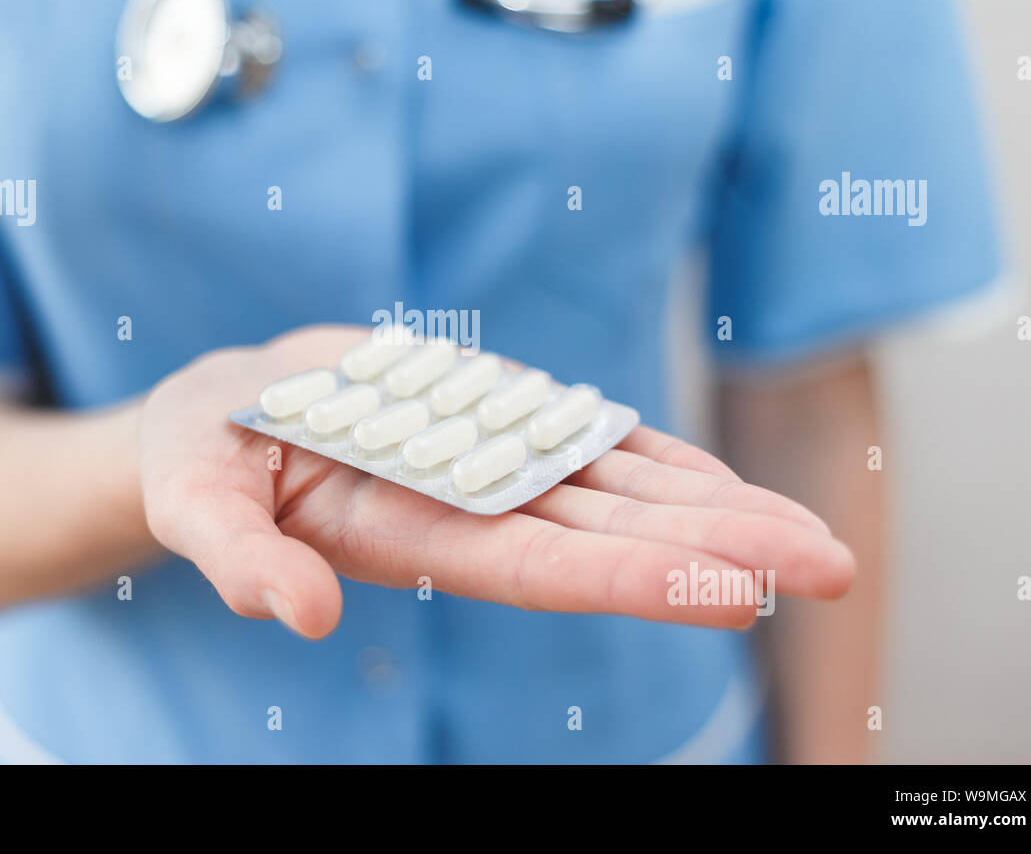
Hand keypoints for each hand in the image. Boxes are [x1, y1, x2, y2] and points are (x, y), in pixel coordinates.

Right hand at [138, 325, 854, 637]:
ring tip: (813, 536)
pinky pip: (587, 443)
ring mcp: (488, 465)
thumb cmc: (198, 464)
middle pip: (613, 533)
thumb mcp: (197, 503)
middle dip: (722, 550)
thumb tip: (297, 614)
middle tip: (833, 567)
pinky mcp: (488, 422)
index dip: (638, 577)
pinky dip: (658, 459)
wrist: (220, 415)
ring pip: (620, 490)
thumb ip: (240, 556)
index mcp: (411, 534)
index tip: (739, 592)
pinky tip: (723, 481)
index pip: (543, 567)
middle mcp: (471, 507)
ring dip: (717, 510)